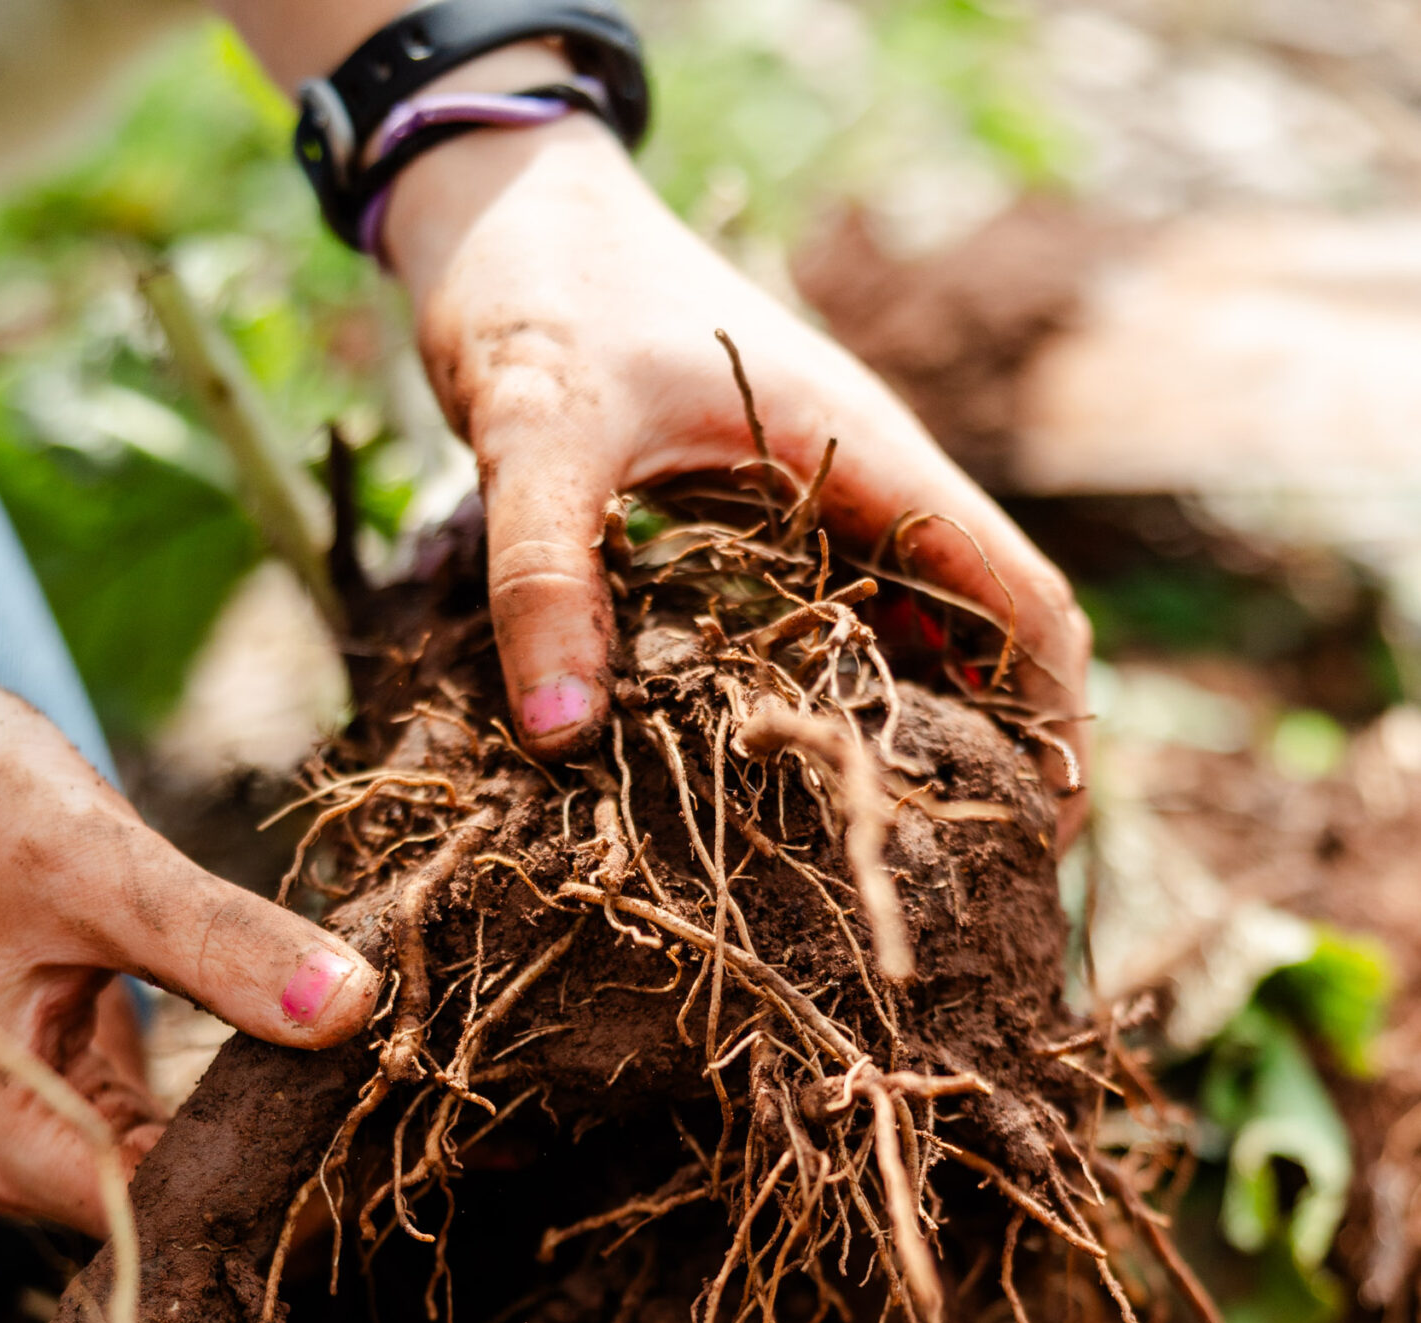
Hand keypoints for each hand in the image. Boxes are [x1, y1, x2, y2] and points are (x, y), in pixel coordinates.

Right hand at [0, 497, 377, 1234]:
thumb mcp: (91, 864)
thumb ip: (219, 945)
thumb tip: (355, 1009)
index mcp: (20, 1151)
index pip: (190, 1220)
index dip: (304, 1187)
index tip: (410, 1131)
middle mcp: (33, 1161)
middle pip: (203, 1200)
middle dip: (314, 1157)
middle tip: (447, 1102)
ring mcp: (55, 1117)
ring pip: (203, 1153)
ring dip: (295, 1117)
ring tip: (414, 1073)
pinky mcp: (77, 1070)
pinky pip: (186, 1104)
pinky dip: (258, 1074)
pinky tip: (342, 1041)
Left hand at [384, 115, 1090, 833]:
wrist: (503, 197)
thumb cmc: (538, 289)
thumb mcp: (533, 434)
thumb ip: (545, 576)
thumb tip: (565, 741)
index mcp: (866, 454)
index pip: (1020, 602)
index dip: (1052, 725)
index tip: (1041, 842)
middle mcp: (867, 480)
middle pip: (989, 636)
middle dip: (998, 757)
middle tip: (963, 893)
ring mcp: (821, 495)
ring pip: (920, 632)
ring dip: (926, 736)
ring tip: (892, 864)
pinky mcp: (761, 513)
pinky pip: (840, 621)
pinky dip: (845, 701)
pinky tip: (800, 780)